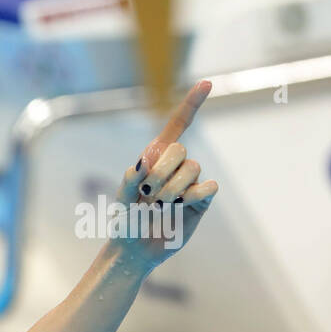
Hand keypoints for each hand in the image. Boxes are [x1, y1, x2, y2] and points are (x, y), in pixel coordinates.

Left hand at [112, 80, 219, 270]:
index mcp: (155, 157)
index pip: (177, 125)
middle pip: (180, 150)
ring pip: (193, 169)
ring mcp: (191, 182)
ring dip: (171, 189)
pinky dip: (191, 197)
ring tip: (159, 206)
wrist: (134, 248)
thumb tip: (144, 162)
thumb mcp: (122, 197)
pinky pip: (208, 187)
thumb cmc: (126, 221)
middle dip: (160, 172)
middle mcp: (176, 166)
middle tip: (147, 194)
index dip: (192, 104)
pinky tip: (179, 208)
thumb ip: (129, 177)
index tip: (207, 83)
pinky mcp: (201, 200)